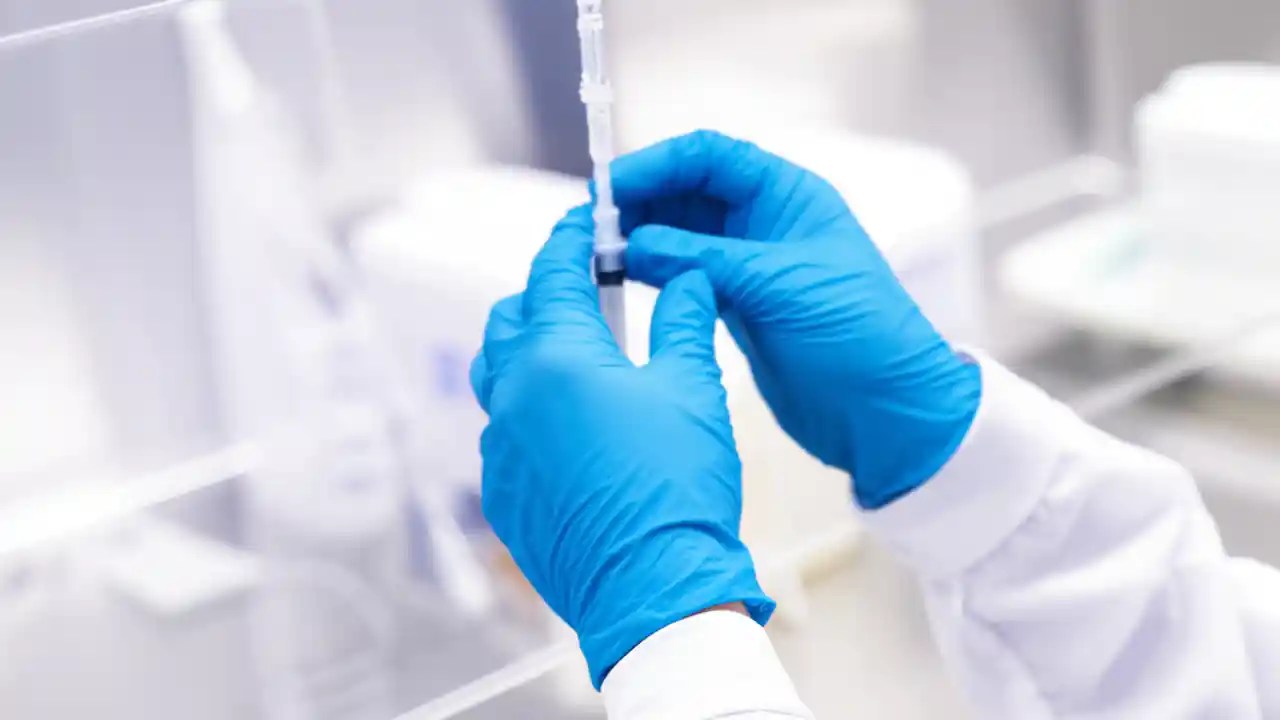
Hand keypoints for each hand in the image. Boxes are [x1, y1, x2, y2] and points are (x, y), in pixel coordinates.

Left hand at [470, 206, 772, 687]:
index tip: (584, 222)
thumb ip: (685, 323)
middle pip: (510, 318)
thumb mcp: (695, 390)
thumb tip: (689, 281)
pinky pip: (501, 433)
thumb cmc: (677, 490)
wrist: (655, 588)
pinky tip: (571, 428)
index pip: (552, 272)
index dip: (571, 239)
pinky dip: (528, 412)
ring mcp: (499, 448)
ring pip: (497, 376)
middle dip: (542, 294)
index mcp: (557, 357)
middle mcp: (513, 396)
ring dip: (528, 353)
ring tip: (575, 359)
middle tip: (585, 292)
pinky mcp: (502, 493)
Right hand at [613, 130, 981, 508]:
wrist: (888, 412)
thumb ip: (701, 259)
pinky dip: (650, 274)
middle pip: (685, 191)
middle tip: (588, 226)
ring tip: (595, 255)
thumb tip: (635, 241)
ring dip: (637, 240)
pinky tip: (619, 281)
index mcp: (788, 196)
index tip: (609, 188)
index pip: (709, 157)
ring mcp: (748, 265)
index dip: (656, 164)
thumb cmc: (859, 336)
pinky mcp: (736, 305)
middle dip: (637, 203)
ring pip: (677, 234)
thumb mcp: (777, 286)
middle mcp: (765, 222)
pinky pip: (681, 275)